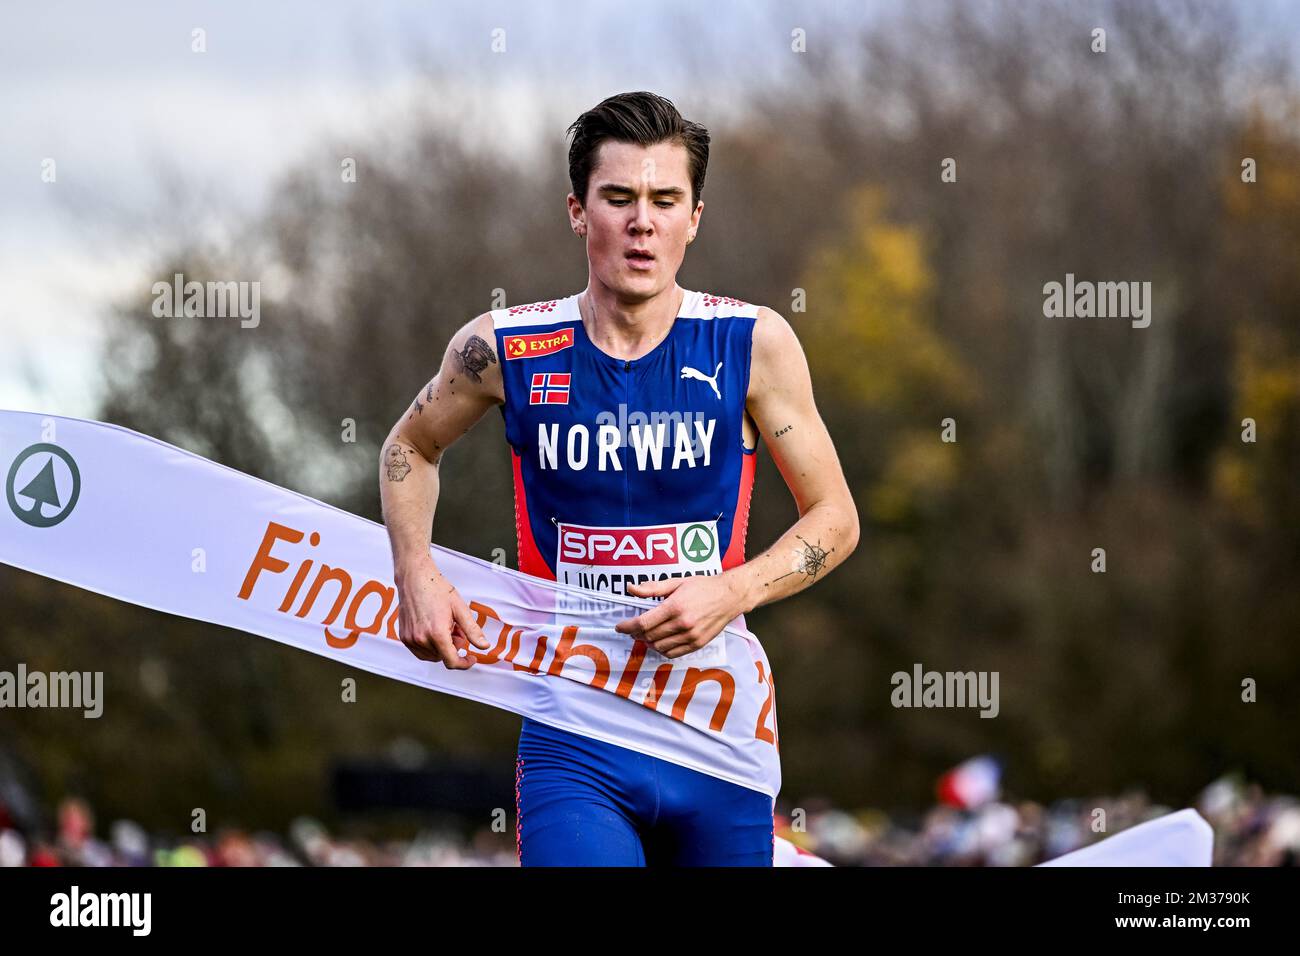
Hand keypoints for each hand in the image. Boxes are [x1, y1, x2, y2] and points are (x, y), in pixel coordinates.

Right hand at [394, 558, 489, 669]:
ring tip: (444, 626)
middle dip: (453, 646)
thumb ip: (473, 630)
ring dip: (441, 647)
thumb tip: (483, 646)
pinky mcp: (403, 637)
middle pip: (443, 657)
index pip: (452, 661)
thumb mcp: (460, 609)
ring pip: (431, 655)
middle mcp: (421, 639)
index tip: (471, 658)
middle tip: (456, 628)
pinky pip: (420, 651)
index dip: (464, 663)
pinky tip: (433, 628)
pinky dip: (430, 645)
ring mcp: (410, 639)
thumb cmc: (436, 590)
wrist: (414, 578)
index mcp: (437, 633)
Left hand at [614, 573, 748, 658]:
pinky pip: (673, 653)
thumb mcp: (677, 582)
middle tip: (631, 629)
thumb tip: (631, 588)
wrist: (730, 596)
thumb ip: (652, 588)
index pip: (643, 623)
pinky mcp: (697, 644)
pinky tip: (659, 642)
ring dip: (647, 642)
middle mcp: (682, 624)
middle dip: (636, 634)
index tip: (619, 627)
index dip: (627, 627)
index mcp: (675, 606)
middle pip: (649, 636)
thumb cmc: (704, 587)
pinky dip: (661, 650)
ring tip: (645, 635)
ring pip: (659, 647)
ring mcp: (691, 636)